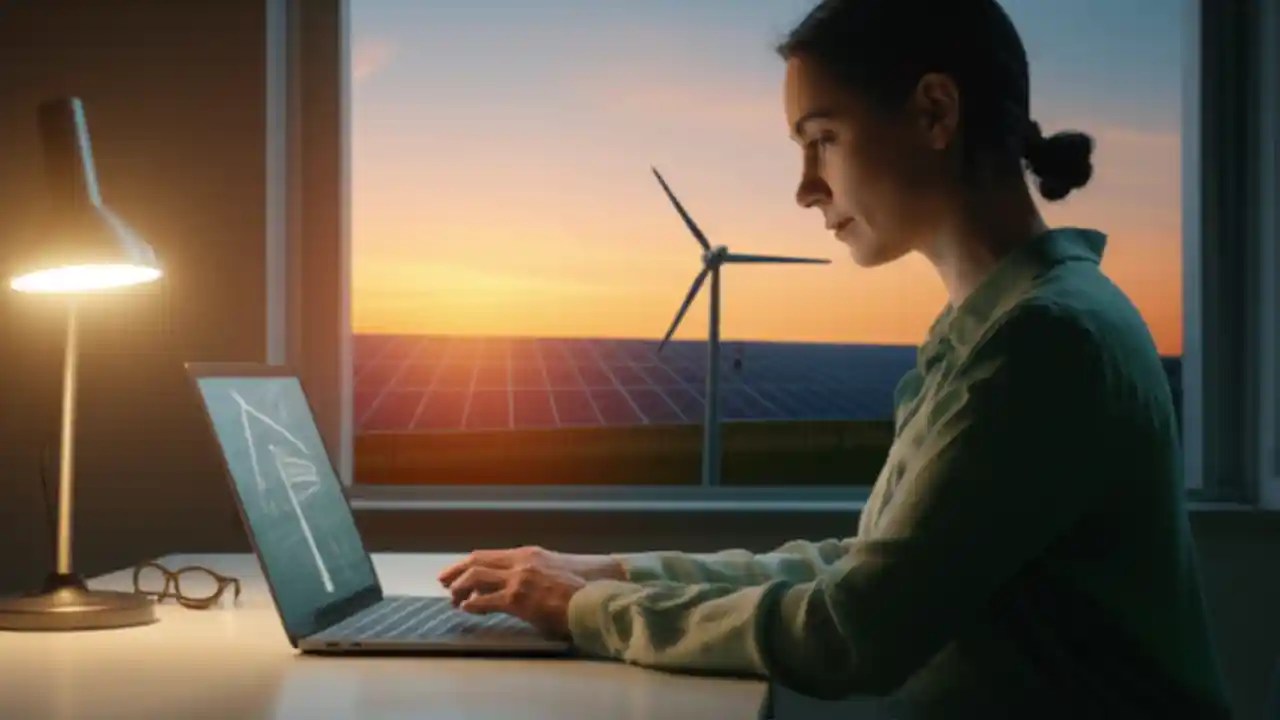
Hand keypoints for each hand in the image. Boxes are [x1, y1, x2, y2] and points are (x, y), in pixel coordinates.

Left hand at [437, 546, 625, 638]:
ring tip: (453, 599)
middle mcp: (520, 562)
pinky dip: (472, 604)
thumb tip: (518, 582)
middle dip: (455, 571)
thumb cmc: (581, 587)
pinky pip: (485, 600)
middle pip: (476, 561)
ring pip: (476, 577)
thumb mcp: (554, 570)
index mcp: (528, 554)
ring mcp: (518, 579)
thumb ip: (534, 571)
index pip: (488, 554)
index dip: (467, 563)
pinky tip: (466, 609)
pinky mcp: (518, 599)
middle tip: (443, 582)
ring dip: (459, 588)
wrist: (596, 597)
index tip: (454, 571)